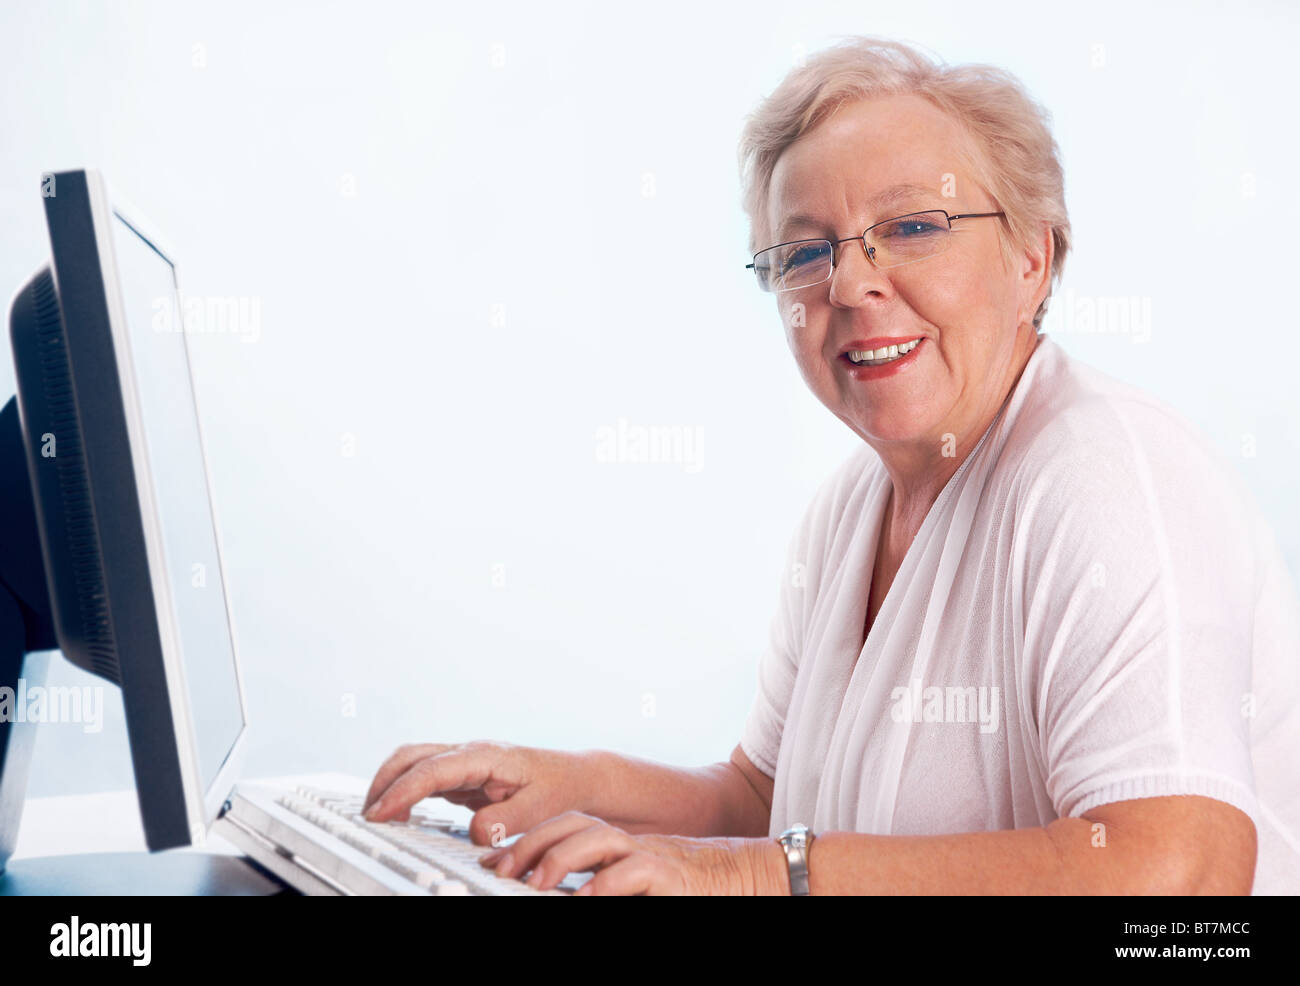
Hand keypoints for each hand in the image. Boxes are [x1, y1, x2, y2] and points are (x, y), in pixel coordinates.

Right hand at [362, 740, 592, 846]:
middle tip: (367, 816)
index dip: (403, 791)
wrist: (575, 777)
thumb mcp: (540, 808)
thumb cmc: (559, 789)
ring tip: (376, 816)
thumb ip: (507, 820)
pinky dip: (405, 791)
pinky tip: (399, 814)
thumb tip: (475, 832)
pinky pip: (424, 777)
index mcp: (485, 756)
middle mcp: (469, 752)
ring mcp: (464, 761)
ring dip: (390, 783)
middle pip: (412, 755)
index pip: (432, 770)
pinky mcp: (463, 775)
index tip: (381, 813)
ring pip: (413, 762)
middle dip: (384, 781)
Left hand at [476, 810, 788, 894]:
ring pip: (599, 841)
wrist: (747, 876)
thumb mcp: (633, 887)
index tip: (491, 861)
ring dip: (561, 859)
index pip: (563, 828)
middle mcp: (627, 843)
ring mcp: (649, 855)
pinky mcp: (671, 874)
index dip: (525, 841)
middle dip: (531, 844)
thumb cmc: (688, 887)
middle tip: (500, 869)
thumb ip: (598, 887)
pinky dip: (606, 886)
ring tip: (533, 884)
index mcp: (614, 845)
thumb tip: (557, 894)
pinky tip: (584, 900)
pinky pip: (634, 874)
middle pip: (572, 825)